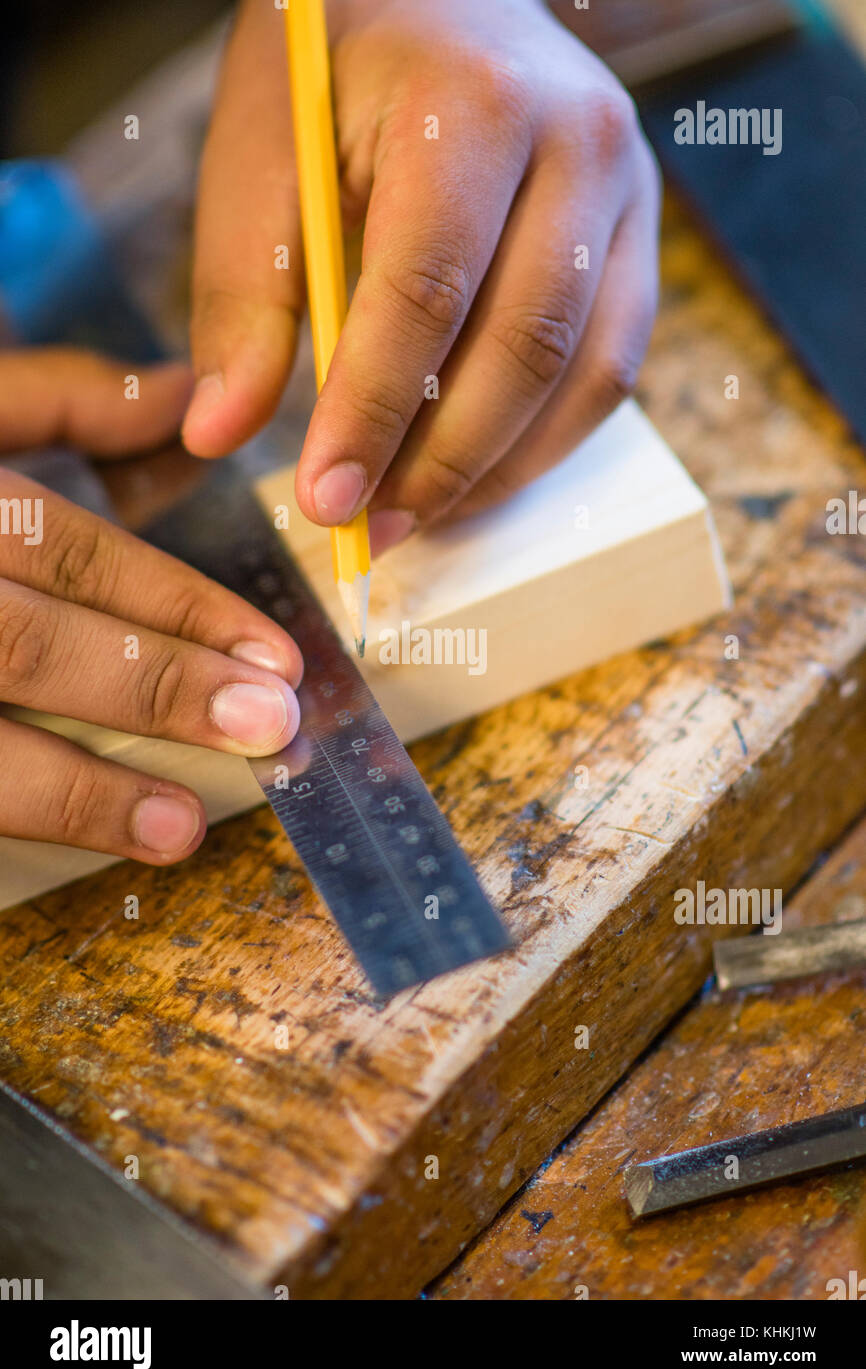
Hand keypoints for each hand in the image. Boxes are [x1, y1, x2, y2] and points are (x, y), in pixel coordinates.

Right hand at [0, 349, 301, 862]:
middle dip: (153, 686)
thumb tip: (180, 392)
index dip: (179, 603)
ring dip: (75, 791)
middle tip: (267, 729)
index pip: (65, 547)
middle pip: (26, 639)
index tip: (275, 655)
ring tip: (180, 828)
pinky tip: (71, 845)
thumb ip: (49, 398)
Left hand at [184, 0, 659, 552]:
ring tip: (417, 518)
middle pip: (522, 346)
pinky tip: (477, 473)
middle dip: (440, 462)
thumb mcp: (262, 156)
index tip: (326, 502)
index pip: (426, 291)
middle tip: (370, 528)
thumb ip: (243, 295)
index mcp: (471, 103)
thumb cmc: (339, 72)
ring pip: (583, 373)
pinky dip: (544, 439)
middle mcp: (578, 142)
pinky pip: (610, 369)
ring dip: (498, 468)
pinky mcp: (643, 238)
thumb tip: (221, 434)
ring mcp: (630, 192)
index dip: (373, 413)